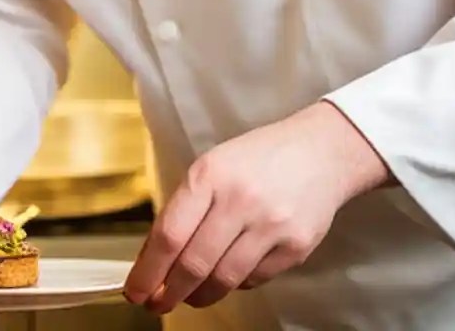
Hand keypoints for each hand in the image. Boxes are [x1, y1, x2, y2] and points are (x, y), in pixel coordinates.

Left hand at [123, 101, 391, 314]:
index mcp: (209, 176)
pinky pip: (254, 279)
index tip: (134, 291)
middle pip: (194, 264)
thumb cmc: (255, 160)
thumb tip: (152, 259)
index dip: (147, 271)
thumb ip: (182, 210)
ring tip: (189, 297)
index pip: (169, 235)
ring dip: (200, 295)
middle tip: (156, 303)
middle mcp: (240, 200)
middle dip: (169, 292)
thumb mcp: (210, 168)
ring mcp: (272, 225)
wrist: (320, 151)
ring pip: (224, 278)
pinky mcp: (297, 246)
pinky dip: (235, 284)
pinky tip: (227, 276)